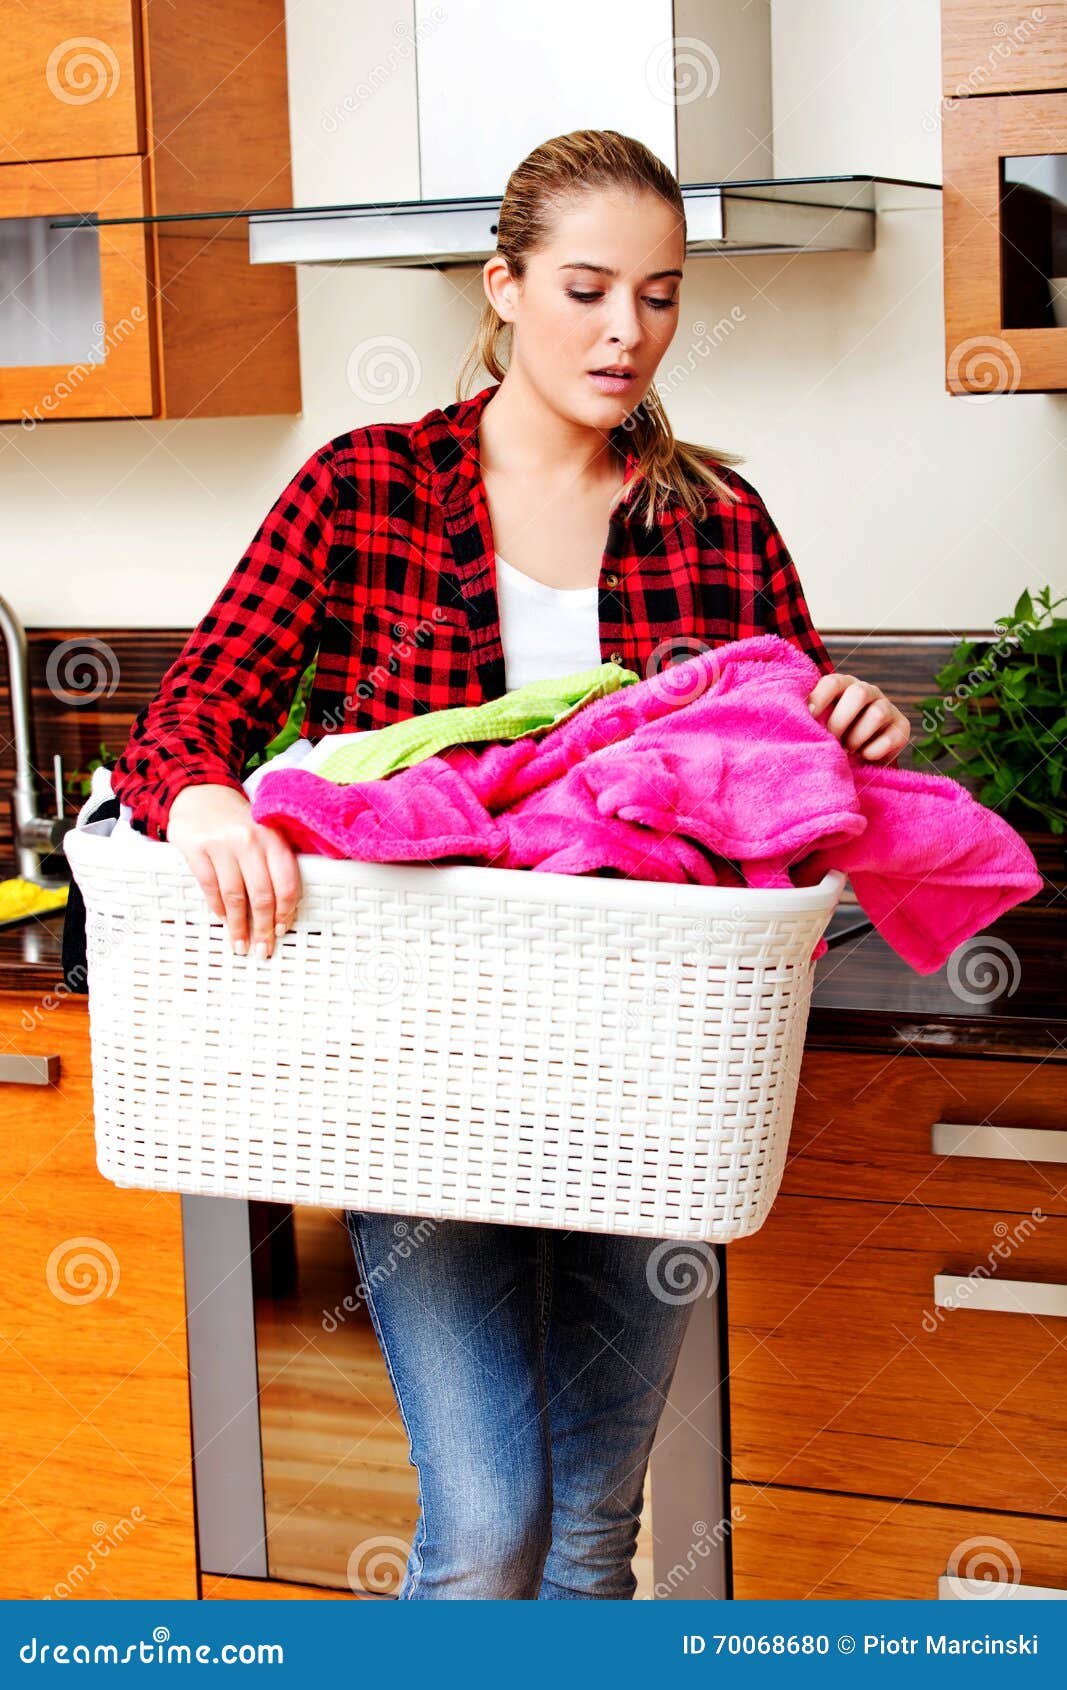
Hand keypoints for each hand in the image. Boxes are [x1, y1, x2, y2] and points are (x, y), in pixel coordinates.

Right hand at [166, 784, 301, 957]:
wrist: (200, 792)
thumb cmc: (237, 820)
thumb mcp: (264, 832)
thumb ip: (274, 862)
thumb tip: (281, 909)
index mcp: (273, 838)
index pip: (287, 883)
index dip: (286, 912)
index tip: (283, 931)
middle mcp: (250, 841)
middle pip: (262, 895)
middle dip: (263, 928)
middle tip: (263, 949)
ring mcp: (222, 844)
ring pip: (235, 896)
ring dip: (238, 926)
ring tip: (240, 944)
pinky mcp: (196, 848)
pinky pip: (210, 886)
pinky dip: (218, 907)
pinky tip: (223, 918)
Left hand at [806, 672, 910, 764]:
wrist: (860, 758)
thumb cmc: (833, 737)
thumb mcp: (820, 724)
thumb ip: (811, 719)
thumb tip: (794, 723)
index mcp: (843, 685)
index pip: (833, 682)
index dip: (820, 698)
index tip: (809, 719)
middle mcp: (867, 691)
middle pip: (859, 693)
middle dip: (841, 721)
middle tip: (832, 739)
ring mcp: (887, 707)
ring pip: (877, 714)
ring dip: (857, 738)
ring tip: (847, 750)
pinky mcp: (902, 727)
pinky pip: (891, 738)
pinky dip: (874, 751)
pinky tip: (864, 756)